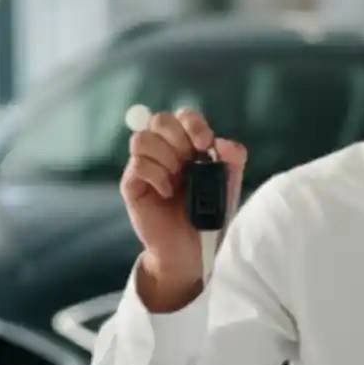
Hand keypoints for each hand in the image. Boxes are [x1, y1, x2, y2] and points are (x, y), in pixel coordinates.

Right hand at [120, 107, 246, 310]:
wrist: (196, 248)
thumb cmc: (211, 213)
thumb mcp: (229, 183)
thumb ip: (232, 159)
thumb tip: (222, 142)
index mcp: (186, 145)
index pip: (183, 115)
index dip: (193, 123)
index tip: (204, 143)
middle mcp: (163, 150)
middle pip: (159, 120)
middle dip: (178, 138)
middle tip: (190, 161)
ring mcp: (145, 166)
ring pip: (142, 139)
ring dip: (165, 157)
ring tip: (177, 179)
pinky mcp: (132, 185)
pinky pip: (137, 165)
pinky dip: (156, 176)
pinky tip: (168, 193)